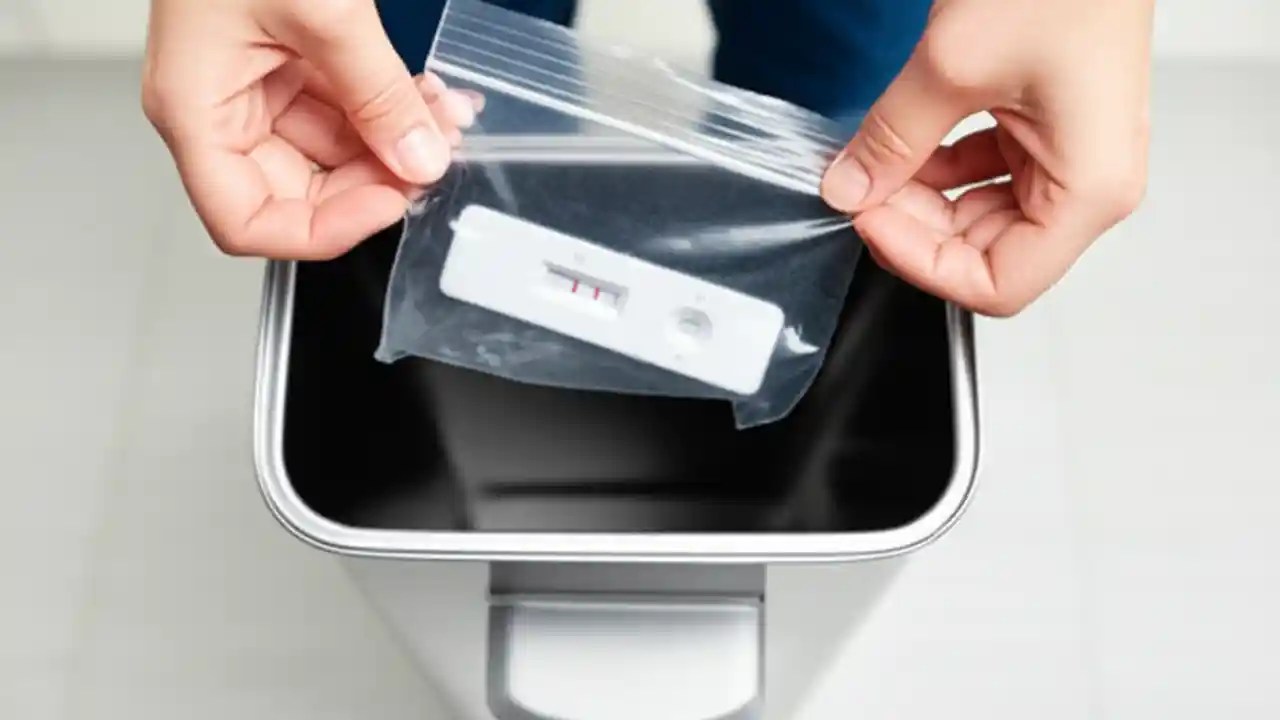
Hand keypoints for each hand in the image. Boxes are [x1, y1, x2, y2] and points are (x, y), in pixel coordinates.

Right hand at [142, 0, 480, 259]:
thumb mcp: (324, 10)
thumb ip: (379, 95)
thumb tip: (422, 159)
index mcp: (195, 107)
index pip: (247, 221)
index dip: (323, 230)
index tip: (388, 202)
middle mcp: (218, 106)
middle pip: (299, 190)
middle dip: (375, 179)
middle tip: (431, 158)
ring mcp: (253, 84)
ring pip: (331, 151)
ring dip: (393, 142)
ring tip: (443, 117)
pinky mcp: (287, 60)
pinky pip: (341, 108)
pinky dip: (387, 108)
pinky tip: (428, 97)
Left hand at [821, 0, 1151, 315]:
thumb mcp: (952, 65)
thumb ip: (892, 138)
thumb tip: (849, 187)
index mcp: (1089, 188)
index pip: (998, 284)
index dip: (922, 263)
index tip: (871, 219)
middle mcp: (1090, 183)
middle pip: (985, 255)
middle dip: (914, 228)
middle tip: (863, 189)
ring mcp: (1070, 158)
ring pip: (978, 218)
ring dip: (921, 200)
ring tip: (878, 164)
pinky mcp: (1046, 133)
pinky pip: (984, 176)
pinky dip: (938, 170)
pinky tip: (905, 147)